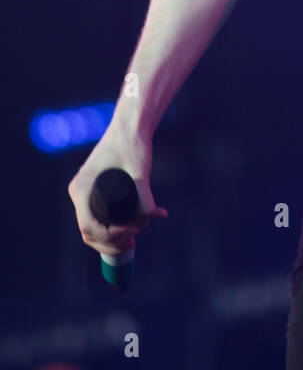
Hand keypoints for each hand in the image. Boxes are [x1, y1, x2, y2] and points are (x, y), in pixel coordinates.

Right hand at [67, 127, 167, 260]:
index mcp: (82, 188)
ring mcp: (87, 193)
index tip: (132, 230)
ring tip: (136, 236)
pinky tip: (134, 230)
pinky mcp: (97, 192)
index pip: (88, 227)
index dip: (109, 236)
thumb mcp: (139, 172)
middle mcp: (80, 193)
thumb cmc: (133, 144)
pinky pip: (101, 218)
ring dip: (113, 239)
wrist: (131, 127)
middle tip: (134, 241)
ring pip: (94, 229)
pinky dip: (115, 228)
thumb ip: (146, 196)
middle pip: (89, 233)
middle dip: (111, 243)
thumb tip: (155, 216)